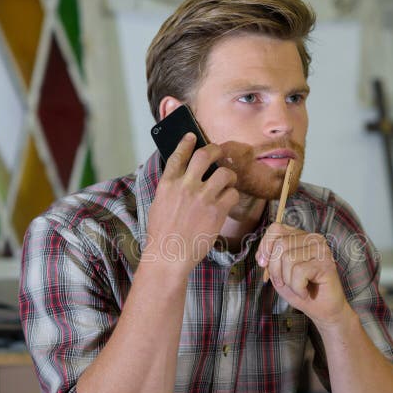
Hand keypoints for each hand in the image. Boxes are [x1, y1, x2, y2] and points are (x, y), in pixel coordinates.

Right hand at [146, 133, 238, 275]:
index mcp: (168, 184)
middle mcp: (186, 186)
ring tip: (228, 183)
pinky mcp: (217, 211)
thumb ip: (171, 188)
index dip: (186, 142)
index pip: (178, 155)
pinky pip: (232, 194)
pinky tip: (227, 203)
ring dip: (229, 176)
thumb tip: (183, 177)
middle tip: (219, 152)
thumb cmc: (162, 235)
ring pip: (224, 173)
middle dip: (215, 150)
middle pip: (205, 155)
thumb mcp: (159, 205)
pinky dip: (232, 197)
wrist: (169, 256)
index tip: (192, 136)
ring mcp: (202, 197)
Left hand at [256, 223, 352, 326]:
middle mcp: (312, 238)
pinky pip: (299, 272)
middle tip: (284, 282)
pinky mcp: (326, 263)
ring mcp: (321, 249)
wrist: (321, 309)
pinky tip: (305, 291)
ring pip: (288, 258)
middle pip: (280, 244)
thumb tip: (262, 256)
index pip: (276, 229)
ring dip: (288, 280)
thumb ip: (269, 259)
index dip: (265, 246)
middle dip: (275, 268)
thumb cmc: (300, 289)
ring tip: (298, 287)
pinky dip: (298, 287)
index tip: (263, 264)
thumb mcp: (278, 272)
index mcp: (300, 236)